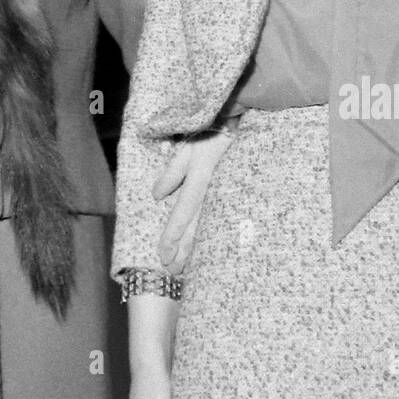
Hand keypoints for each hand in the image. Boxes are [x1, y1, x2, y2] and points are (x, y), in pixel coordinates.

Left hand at [154, 126, 235, 274]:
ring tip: (184, 266)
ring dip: (195, 248)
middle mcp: (213, 194)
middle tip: (171, 271)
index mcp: (200, 183)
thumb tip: (157, 196)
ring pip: (208, 228)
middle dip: (183, 252)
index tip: (162, 255)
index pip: (183, 215)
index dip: (172, 237)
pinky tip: (205, 248)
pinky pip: (217, 220)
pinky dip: (209, 237)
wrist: (241, 126)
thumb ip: (172, 172)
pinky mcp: (230, 195)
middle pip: (196, 229)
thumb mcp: (188, 148)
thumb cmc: (210, 134)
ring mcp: (224, 196)